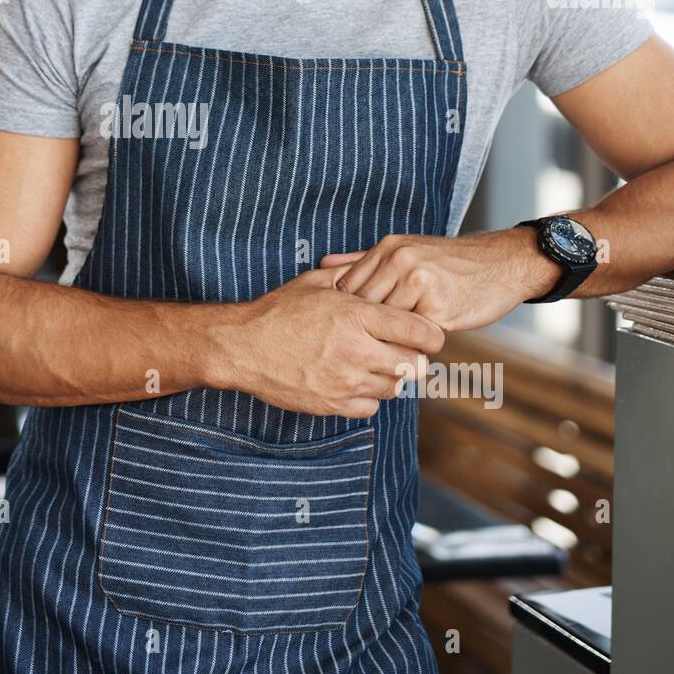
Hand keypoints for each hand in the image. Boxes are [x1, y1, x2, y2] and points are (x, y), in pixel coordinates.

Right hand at [225, 267, 446, 418]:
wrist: (243, 347)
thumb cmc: (278, 311)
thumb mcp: (317, 282)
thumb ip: (354, 276)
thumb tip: (380, 267)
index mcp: (358, 316)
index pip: (421, 333)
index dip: (430, 334)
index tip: (426, 334)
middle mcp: (357, 351)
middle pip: (415, 365)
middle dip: (412, 357)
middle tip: (400, 349)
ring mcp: (346, 382)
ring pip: (395, 387)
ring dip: (390, 376)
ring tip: (371, 362)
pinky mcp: (333, 404)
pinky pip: (371, 406)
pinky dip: (368, 395)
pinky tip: (354, 379)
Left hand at [319, 228, 562, 332]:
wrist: (503, 264)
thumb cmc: (450, 264)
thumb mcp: (406, 251)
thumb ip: (362, 259)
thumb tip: (322, 263)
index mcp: (388, 247)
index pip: (348, 287)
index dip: (345, 313)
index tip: (344, 329)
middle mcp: (400, 260)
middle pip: (363, 308)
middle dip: (361, 330)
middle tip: (358, 347)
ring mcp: (419, 282)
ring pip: (386, 324)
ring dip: (387, 340)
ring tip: (388, 349)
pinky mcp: (439, 307)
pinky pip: (413, 335)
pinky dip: (411, 343)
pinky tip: (414, 346)